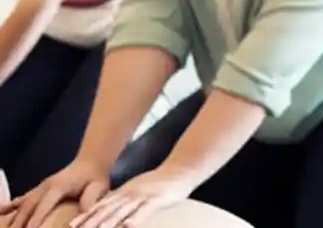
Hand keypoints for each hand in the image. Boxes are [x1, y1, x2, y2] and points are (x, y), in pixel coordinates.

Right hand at [0, 160, 109, 227]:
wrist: (91, 161)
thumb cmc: (95, 177)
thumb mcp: (98, 187)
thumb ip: (91, 197)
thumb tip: (84, 210)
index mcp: (59, 186)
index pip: (44, 204)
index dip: (36, 218)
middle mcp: (46, 186)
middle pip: (29, 205)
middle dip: (20, 221)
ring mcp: (41, 187)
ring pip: (23, 203)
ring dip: (15, 217)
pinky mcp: (39, 189)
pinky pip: (24, 199)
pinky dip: (13, 206)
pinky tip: (4, 211)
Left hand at [67, 167, 195, 227]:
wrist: (183, 169)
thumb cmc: (162, 182)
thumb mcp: (140, 190)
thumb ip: (126, 200)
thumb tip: (112, 213)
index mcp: (126, 191)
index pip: (102, 205)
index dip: (87, 215)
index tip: (72, 225)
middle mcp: (131, 193)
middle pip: (108, 208)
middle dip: (91, 220)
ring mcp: (144, 195)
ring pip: (123, 210)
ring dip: (109, 220)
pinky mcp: (158, 198)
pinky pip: (145, 210)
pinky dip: (135, 218)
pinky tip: (128, 226)